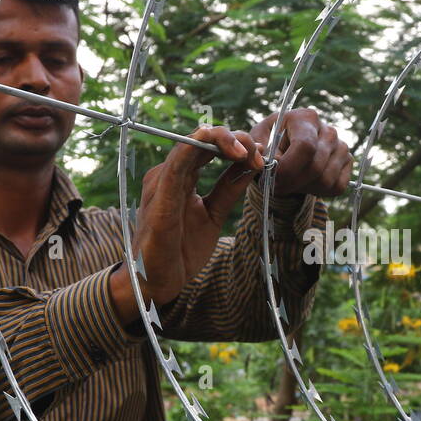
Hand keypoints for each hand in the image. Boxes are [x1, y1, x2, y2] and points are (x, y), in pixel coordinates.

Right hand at [112, 125, 263, 313]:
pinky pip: (174, 168)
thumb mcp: (213, 215)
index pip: (208, 146)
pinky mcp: (159, 201)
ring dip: (219, 141)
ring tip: (244, 150)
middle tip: (259, 152)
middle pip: (200, 140)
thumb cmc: (180, 250)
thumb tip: (251, 166)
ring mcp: (161, 185)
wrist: (158, 281)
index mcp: (181, 177)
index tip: (261, 156)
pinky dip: (191, 151)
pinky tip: (209, 143)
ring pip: (188, 146)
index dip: (237, 144)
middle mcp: (169, 175)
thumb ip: (228, 190)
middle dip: (233, 139)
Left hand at [249, 107, 352, 197]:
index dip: (289, 168)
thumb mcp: (259, 142)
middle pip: (316, 166)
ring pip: (326, 180)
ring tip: (289, 182)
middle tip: (276, 186)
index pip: (305, 146)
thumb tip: (269, 160)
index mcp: (306, 118)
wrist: (287, 148)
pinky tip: (305, 182)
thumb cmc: (270, 143)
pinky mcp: (348, 162)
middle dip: (293, 182)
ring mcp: (341, 146)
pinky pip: (337, 186)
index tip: (274, 178)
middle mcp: (328, 130)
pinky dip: (318, 191)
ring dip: (303, 187)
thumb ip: (261, 151)